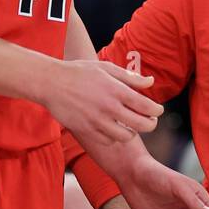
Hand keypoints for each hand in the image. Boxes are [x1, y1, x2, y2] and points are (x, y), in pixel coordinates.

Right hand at [43, 59, 163, 145]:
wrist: (51, 83)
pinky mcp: (86, 130)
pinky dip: (114, 137)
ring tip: (131, 126)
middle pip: (141, 125)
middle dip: (151, 124)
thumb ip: (130, 77)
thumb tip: (151, 82)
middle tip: (150, 121)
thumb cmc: (80, 72)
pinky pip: (108, 141)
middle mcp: (108, 107)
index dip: (157, 110)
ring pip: (126, 137)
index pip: (146, 106)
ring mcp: (97, 121)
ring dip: (132, 132)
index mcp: (116, 90)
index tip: (158, 110)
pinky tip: (114, 129)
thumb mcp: (106, 68)